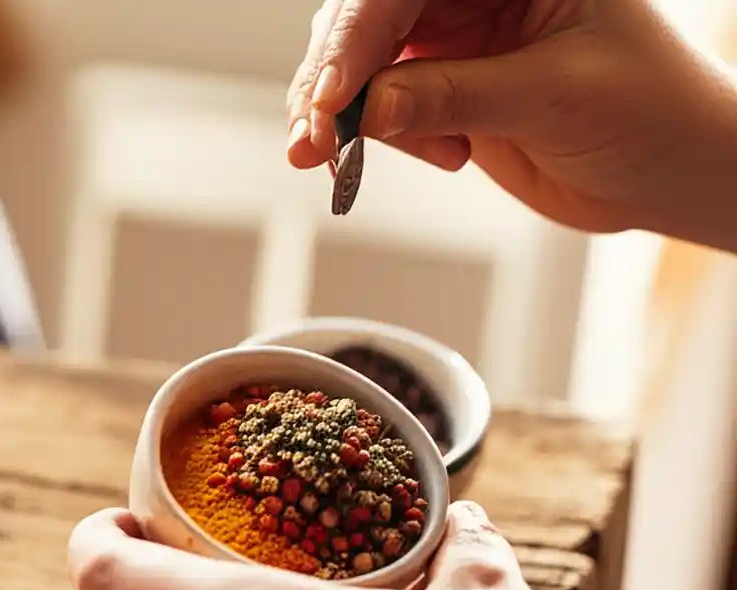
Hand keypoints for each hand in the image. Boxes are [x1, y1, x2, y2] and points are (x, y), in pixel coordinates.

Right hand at [285, 0, 736, 250]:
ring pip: (362, 62)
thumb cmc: (653, 112)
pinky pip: (381, 103)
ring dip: (343, 113)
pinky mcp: (444, 87)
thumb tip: (370, 110)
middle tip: (313, 140)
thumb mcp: (555, 97)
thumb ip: (456, 98)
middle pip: (368, 19)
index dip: (358, 40)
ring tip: (340, 157)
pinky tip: (429, 156)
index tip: (332, 101)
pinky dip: (373, 134)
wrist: (673, 172)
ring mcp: (456, 39)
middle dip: (334, 80)